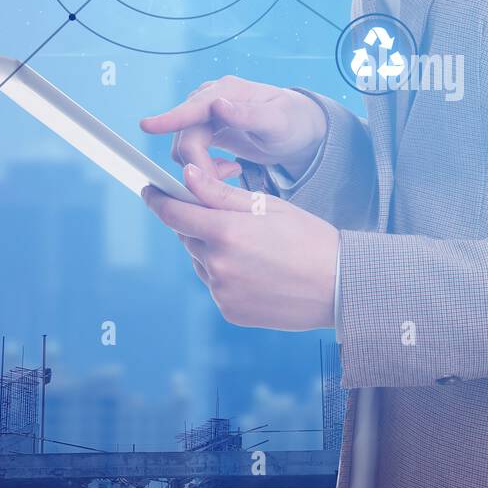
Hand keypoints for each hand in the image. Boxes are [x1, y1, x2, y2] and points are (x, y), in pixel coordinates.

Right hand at [140, 76, 326, 179]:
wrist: (298, 129)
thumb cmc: (293, 121)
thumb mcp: (278, 120)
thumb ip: (249, 114)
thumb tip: (218, 105)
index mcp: (228, 91)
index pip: (194, 107)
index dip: (170, 118)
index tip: (147, 126)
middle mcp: (211, 100)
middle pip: (187, 137)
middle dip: (199, 165)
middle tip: (226, 181)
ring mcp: (206, 115)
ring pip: (186, 149)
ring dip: (204, 169)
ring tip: (234, 172)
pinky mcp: (207, 131)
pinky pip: (192, 154)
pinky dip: (206, 168)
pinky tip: (230, 170)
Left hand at [143, 164, 338, 330]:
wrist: (339, 285)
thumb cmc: (308, 238)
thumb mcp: (267, 206)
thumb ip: (221, 194)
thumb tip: (187, 176)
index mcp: (227, 231)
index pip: (173, 212)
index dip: (157, 198)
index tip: (149, 190)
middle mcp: (218, 264)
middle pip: (187, 235)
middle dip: (198, 223)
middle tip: (229, 219)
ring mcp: (222, 291)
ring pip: (201, 261)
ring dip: (213, 250)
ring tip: (253, 248)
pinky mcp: (229, 311)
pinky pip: (216, 285)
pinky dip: (226, 274)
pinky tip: (257, 270)